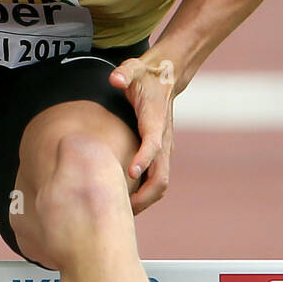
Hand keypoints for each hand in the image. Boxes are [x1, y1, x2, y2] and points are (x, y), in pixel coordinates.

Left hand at [109, 55, 176, 213]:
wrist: (166, 77)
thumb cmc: (145, 75)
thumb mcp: (134, 67)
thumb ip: (125, 72)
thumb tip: (116, 79)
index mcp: (156, 121)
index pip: (153, 145)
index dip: (144, 160)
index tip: (130, 174)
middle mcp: (164, 139)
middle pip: (160, 177)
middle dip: (143, 196)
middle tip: (119, 209)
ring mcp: (164, 149)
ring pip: (160, 183)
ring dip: (143, 200)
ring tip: (119, 213)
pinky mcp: (161, 154)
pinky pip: (156, 180)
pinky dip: (144, 194)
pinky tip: (123, 202)